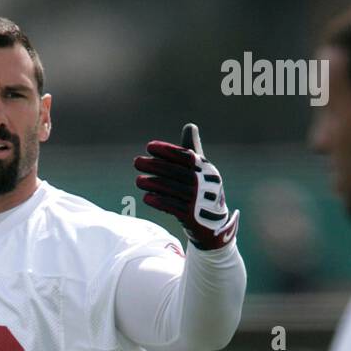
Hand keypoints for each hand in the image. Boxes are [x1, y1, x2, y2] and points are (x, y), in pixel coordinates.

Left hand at [134, 123, 239, 250]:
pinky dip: (159, 201)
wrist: (214, 224)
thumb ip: (192, 151)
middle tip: (136, 162)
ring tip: (138, 180)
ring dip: (153, 183)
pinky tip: (146, 197)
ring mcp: (198, 200)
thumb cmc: (203, 192)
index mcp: (206, 169)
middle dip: (155, 166)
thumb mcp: (202, 171)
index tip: (149, 147)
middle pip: (176, 172)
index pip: (185, 156)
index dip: (167, 151)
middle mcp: (204, 183)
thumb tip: (189, 126)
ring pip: (173, 189)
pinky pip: (173, 207)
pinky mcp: (192, 217)